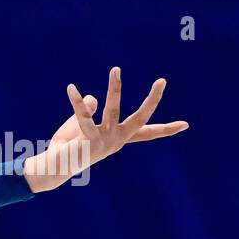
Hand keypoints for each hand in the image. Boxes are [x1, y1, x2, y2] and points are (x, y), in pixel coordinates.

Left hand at [22, 68, 188, 191]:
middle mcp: (115, 140)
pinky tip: (71, 88)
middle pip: (139, 119)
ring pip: (113, 109)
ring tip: (116, 69)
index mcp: (118, 138)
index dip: (166, 129)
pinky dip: (76, 101)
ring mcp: (104, 141)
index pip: (146, 133)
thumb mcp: (81, 126)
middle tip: (162, 80)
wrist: (53, 168)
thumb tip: (91, 97)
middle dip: (152, 99)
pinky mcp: (88, 141)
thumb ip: (89, 110)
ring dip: (114, 88)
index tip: (186, 124)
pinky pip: (84, 115)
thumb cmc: (68, 147)